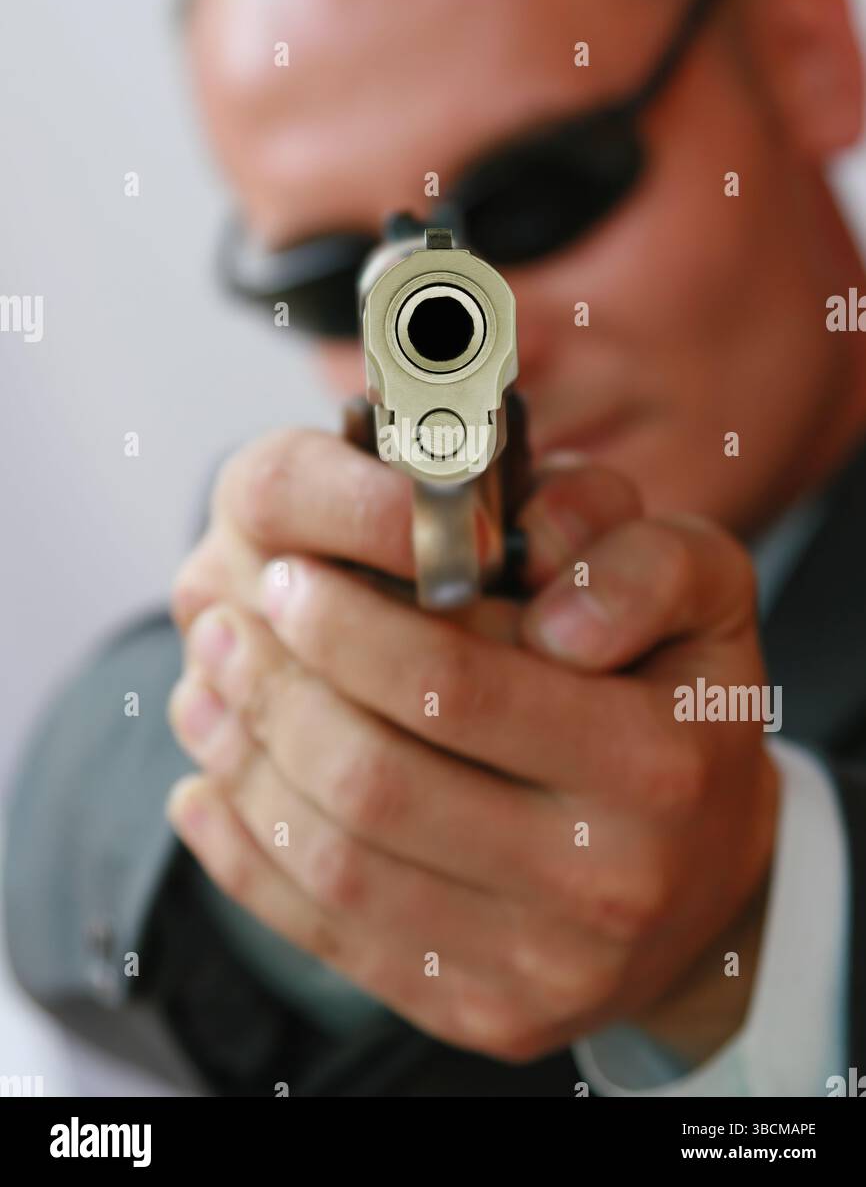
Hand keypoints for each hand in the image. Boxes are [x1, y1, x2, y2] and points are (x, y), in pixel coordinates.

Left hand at [167, 429, 776, 1062]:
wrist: (706, 878)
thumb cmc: (679, 707)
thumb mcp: (704, 595)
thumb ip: (639, 562)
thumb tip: (547, 615)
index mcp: (653, 761)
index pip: (456, 686)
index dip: (348, 629)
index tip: (289, 578)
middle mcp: (604, 880)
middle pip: (378, 783)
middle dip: (274, 694)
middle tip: (220, 628)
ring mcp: (539, 966)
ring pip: (340, 865)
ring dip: (244, 769)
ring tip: (199, 694)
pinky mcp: (484, 1014)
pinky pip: (333, 938)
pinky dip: (247, 862)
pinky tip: (205, 790)